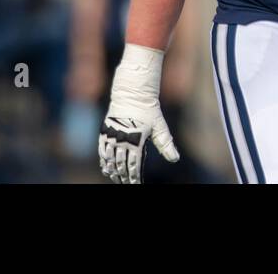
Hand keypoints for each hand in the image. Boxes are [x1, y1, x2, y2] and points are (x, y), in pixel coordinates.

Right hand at [99, 44, 179, 183]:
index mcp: (136, 139)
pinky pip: (102, 149)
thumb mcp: (159, 126)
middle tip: (126, 184)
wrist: (132, 92)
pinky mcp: (105, 130)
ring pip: (110, 159)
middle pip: (121, 164)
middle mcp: (122, 138)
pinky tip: (106, 167)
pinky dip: (103, 160)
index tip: (136, 184)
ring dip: (112, 171)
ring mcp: (112, 134)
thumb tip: (175, 159)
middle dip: (124, 176)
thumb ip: (166, 144)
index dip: (135, 177)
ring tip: (116, 179)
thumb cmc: (149, 110)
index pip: (134, 165)